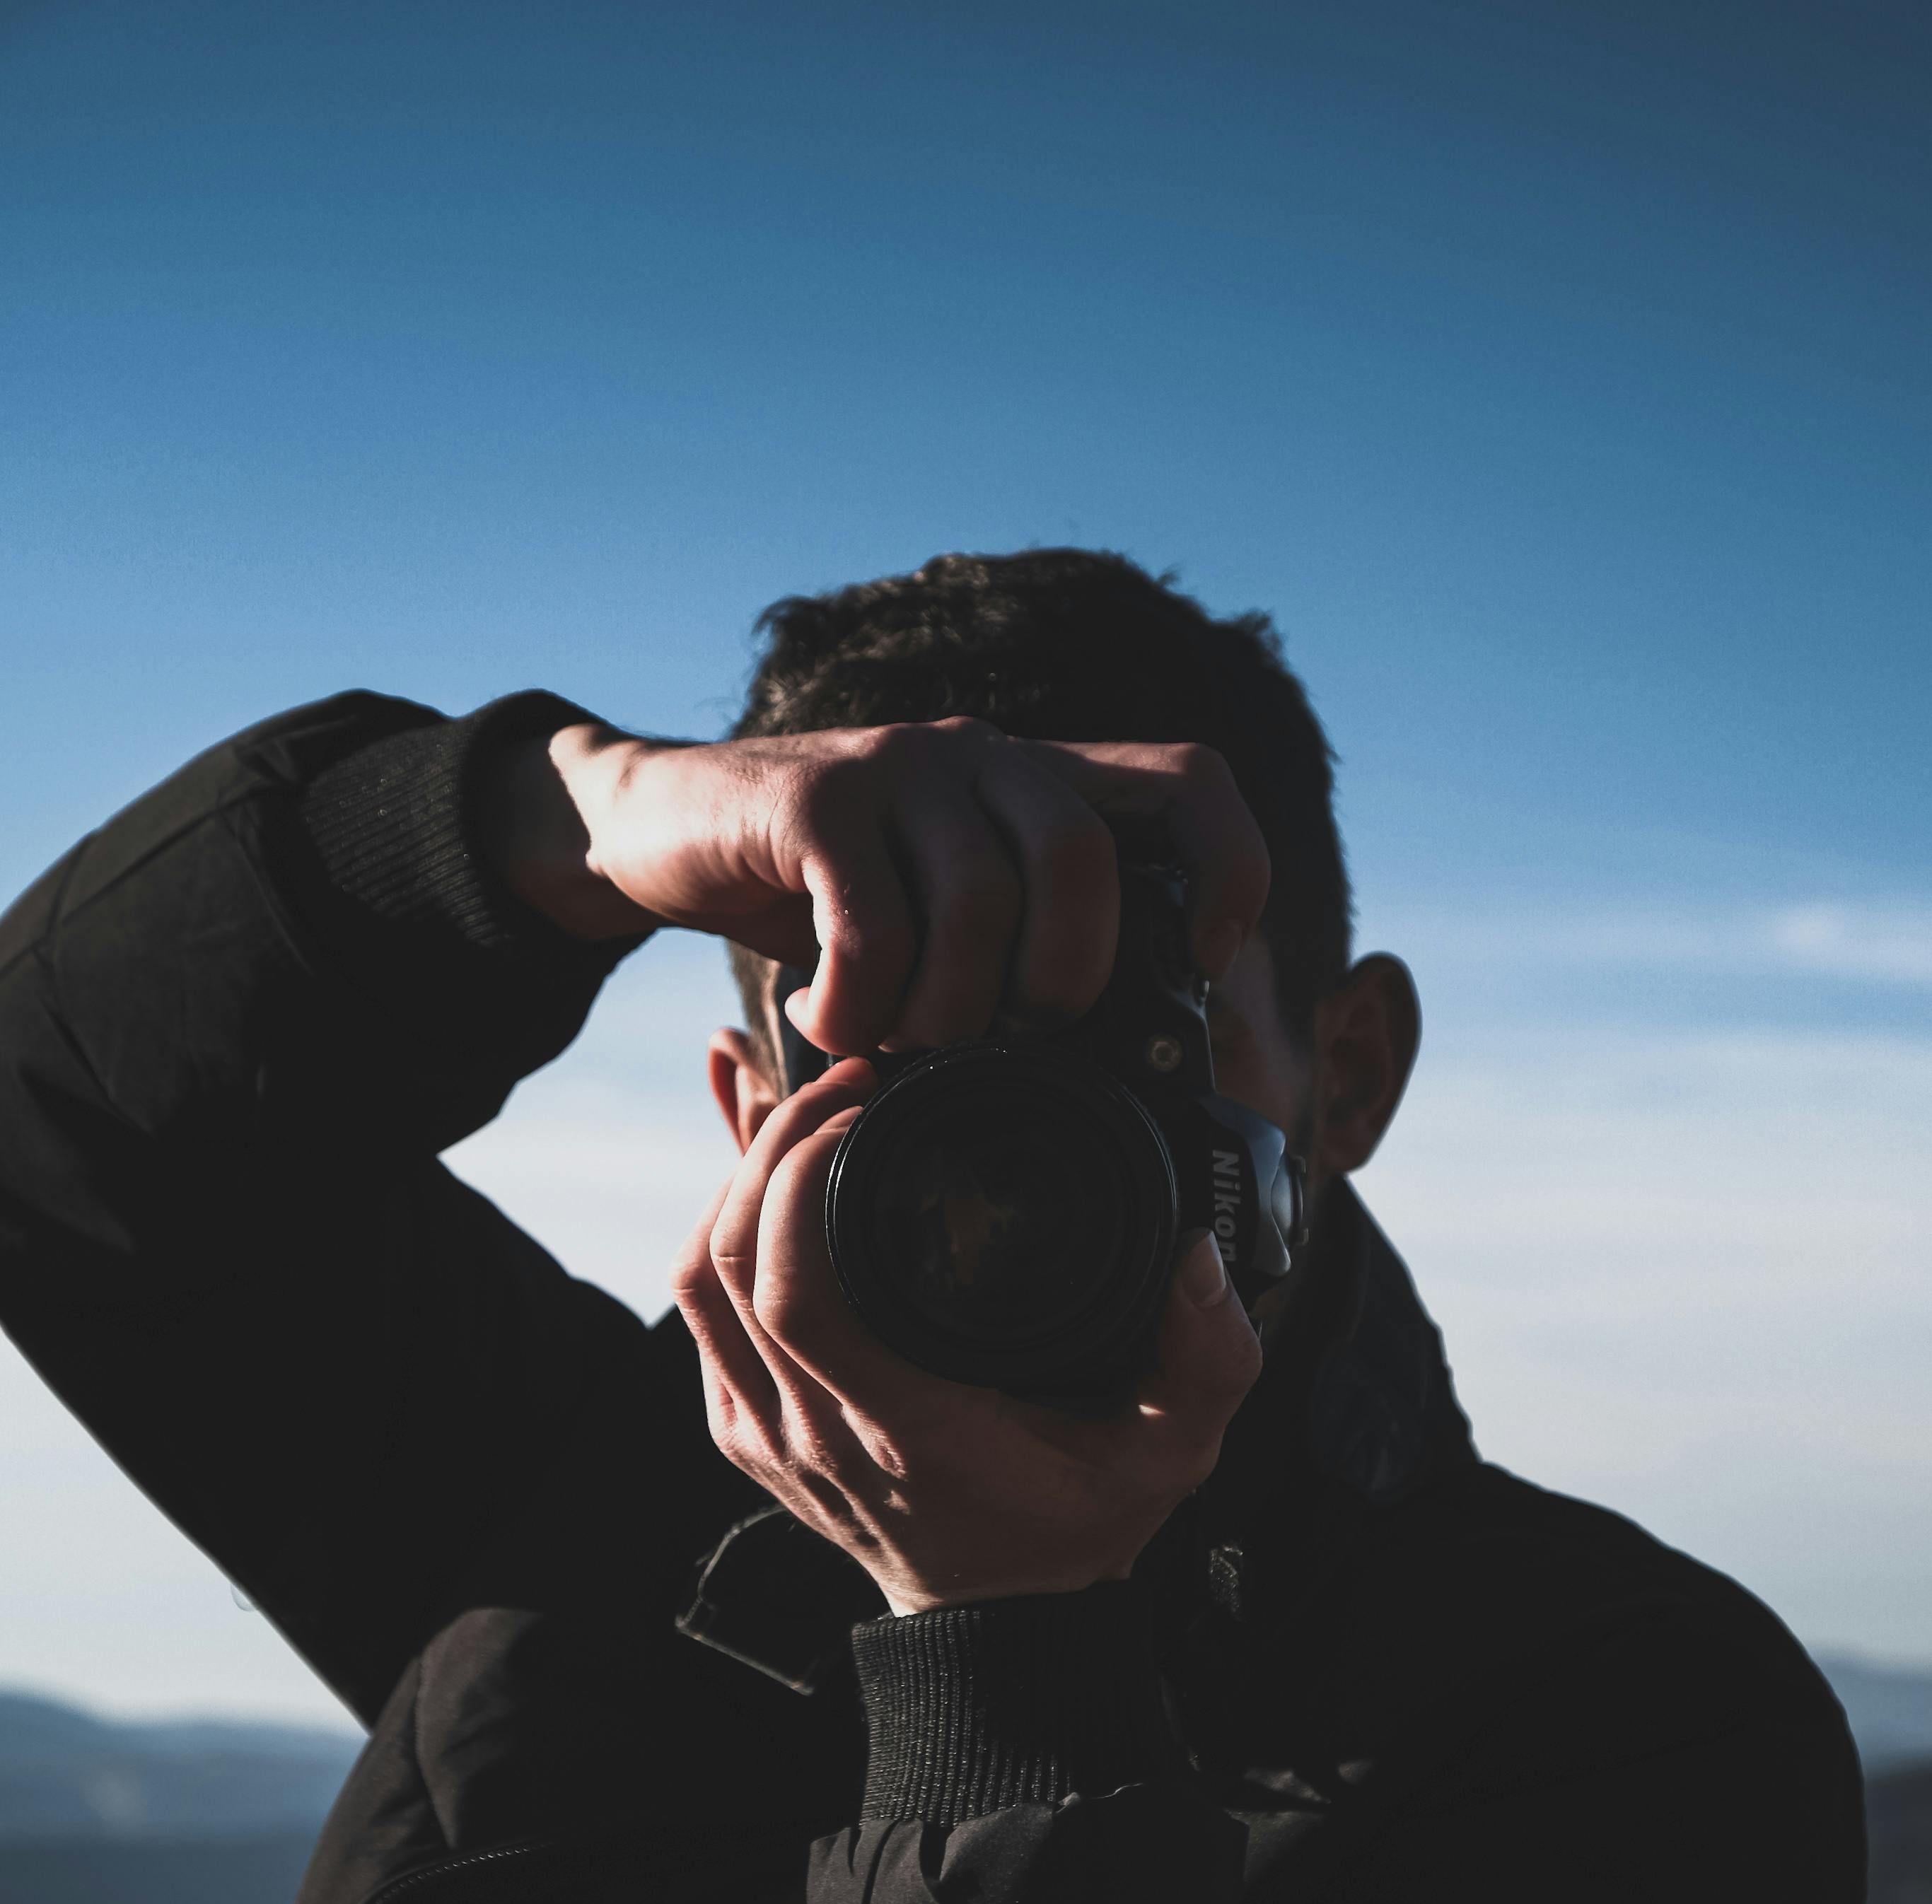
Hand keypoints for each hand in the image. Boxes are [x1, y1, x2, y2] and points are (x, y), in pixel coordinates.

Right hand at [490, 714, 1269, 1053]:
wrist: (662, 825)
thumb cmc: (820, 897)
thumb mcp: (936, 907)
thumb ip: (1017, 946)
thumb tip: (1104, 1060)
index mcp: (1037, 780)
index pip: (1189, 782)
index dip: (1226, 868)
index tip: (1200, 962)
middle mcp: (982, 756)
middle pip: (1085, 857)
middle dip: (1060, 978)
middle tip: (1002, 1039)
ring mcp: (898, 768)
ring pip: (978, 902)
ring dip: (944, 1010)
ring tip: (898, 1042)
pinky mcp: (813, 800)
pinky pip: (873, 924)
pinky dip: (859, 1003)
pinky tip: (829, 1021)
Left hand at [672, 1060, 1262, 1616]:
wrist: (1001, 1628)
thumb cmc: (1077, 1528)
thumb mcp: (1172, 1452)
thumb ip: (1208, 1358)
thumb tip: (1198, 1257)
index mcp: (900, 1428)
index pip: (796, 1290)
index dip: (799, 1174)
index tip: (862, 1098)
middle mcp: (812, 1435)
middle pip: (729, 1262)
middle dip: (767, 1144)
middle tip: (843, 1081)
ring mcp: (765, 1438)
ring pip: (696, 1279)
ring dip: (732, 1182)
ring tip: (807, 1119)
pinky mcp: (743, 1435)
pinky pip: (697, 1314)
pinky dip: (718, 1230)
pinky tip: (762, 1174)